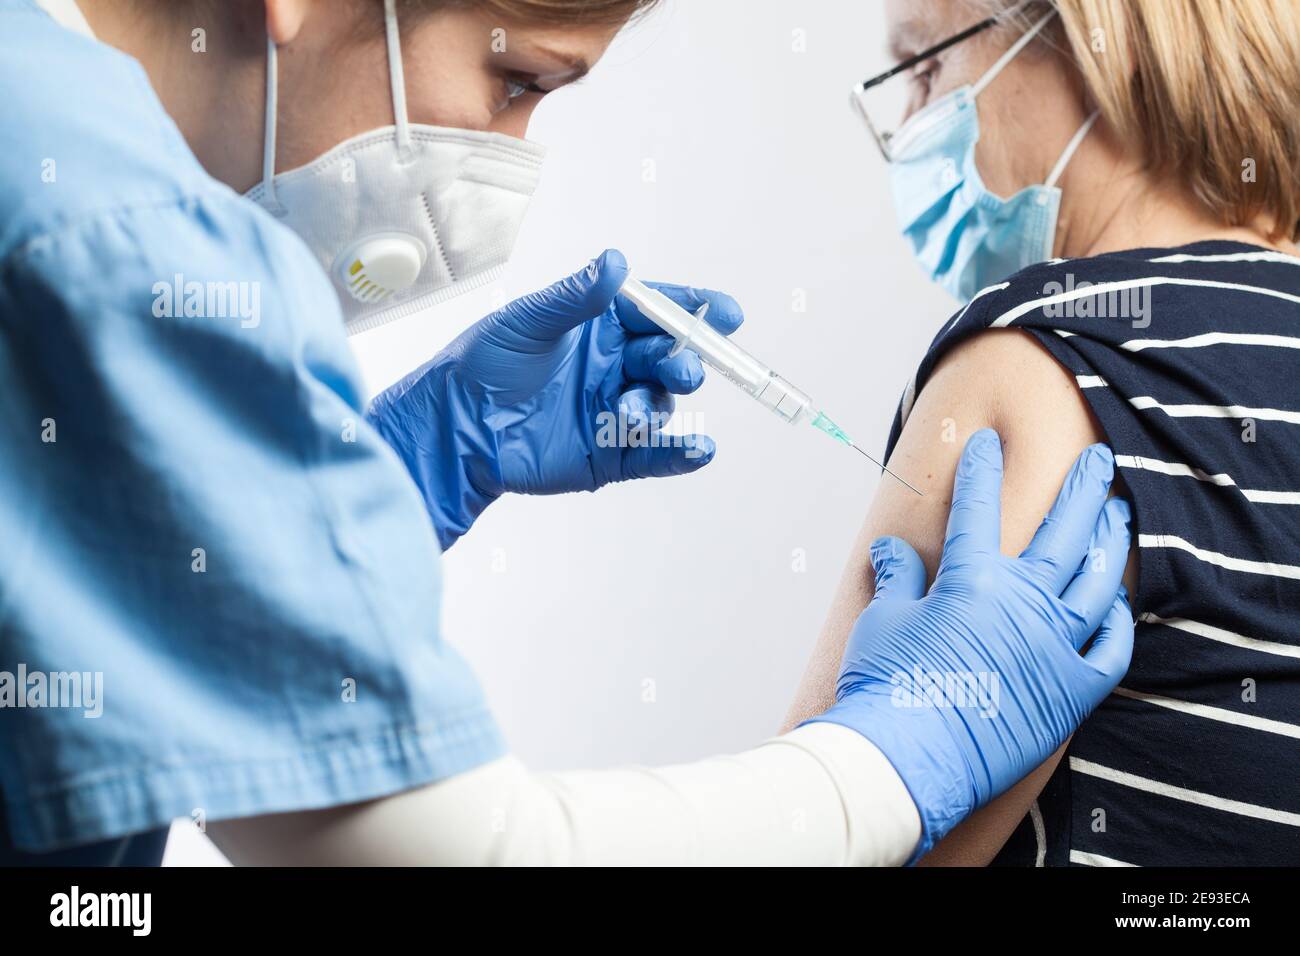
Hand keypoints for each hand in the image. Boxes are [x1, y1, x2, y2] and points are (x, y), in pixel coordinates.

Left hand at [367, 249, 742, 548]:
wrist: (453, 428)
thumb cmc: (482, 365)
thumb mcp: (526, 322)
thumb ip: (574, 298)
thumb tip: (615, 263)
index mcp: (600, 326)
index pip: (658, 313)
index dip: (694, 311)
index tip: (724, 313)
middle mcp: (614, 366)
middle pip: (667, 358)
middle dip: (683, 360)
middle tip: (681, 367)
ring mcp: (613, 410)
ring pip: (658, 405)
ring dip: (659, 405)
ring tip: (634, 410)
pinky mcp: (608, 454)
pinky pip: (654, 455)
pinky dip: (679, 454)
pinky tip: (699, 450)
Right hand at [808, 429, 1132, 859]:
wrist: (905, 761)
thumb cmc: (886, 688)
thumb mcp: (883, 622)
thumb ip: (897, 578)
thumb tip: (890, 549)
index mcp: (973, 581)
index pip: (980, 508)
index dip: (983, 470)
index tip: (989, 442)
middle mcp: (1022, 605)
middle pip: (1064, 532)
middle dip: (1084, 489)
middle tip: (1100, 460)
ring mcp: (1053, 648)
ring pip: (1096, 582)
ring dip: (1109, 543)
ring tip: (1118, 516)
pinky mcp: (1069, 693)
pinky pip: (1110, 651)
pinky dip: (1117, 622)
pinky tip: (1117, 601)